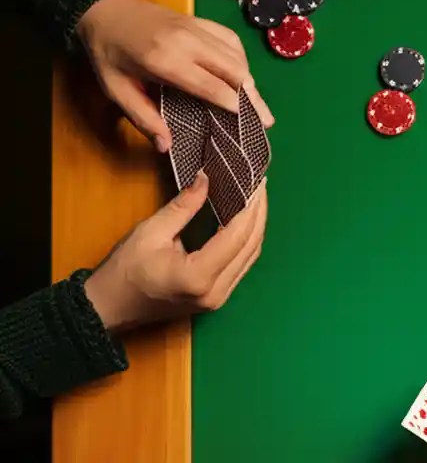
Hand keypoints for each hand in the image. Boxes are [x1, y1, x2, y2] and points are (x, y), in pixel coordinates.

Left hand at [76, 0, 272, 152]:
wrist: (106, 9)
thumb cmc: (110, 54)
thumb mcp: (116, 90)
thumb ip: (143, 118)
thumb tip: (167, 146)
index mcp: (165, 61)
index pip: (210, 85)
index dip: (232, 103)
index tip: (247, 121)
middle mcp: (188, 42)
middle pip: (234, 70)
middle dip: (252, 97)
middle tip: (264, 120)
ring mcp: (198, 29)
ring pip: (237, 56)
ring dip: (250, 80)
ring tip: (257, 102)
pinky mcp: (202, 21)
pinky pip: (232, 41)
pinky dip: (242, 60)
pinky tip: (242, 74)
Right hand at [83, 174, 267, 333]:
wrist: (107, 308)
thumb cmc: (124, 271)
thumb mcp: (151, 232)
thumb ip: (184, 206)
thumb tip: (207, 178)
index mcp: (198, 276)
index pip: (237, 236)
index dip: (251, 207)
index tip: (256, 182)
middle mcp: (216, 292)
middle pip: (251, 247)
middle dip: (259, 214)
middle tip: (259, 185)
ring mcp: (219, 299)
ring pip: (250, 258)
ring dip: (255, 227)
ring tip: (255, 199)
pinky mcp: (216, 299)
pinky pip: (241, 266)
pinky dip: (246, 242)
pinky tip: (244, 222)